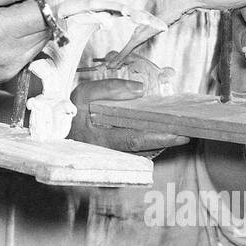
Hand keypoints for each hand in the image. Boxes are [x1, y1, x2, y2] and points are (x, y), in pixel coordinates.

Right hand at [0, 0, 49, 95]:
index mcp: (1, 30)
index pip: (46, 10)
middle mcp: (11, 53)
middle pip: (49, 26)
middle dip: (42, 7)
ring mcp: (11, 67)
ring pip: (42, 39)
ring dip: (35, 23)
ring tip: (7, 13)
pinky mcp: (8, 75)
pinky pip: (30, 52)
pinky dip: (25, 38)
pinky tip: (2, 30)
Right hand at [69, 78, 189, 157]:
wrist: (56, 133)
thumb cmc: (70, 112)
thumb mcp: (83, 94)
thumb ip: (110, 88)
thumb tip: (140, 89)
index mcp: (100, 138)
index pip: (134, 138)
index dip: (159, 136)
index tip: (180, 132)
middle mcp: (109, 153)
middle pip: (146, 149)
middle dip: (169, 141)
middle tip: (189, 132)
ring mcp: (114, 157)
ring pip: (145, 152)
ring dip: (163, 143)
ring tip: (181, 130)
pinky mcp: (117, 157)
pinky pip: (140, 152)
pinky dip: (153, 143)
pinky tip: (163, 133)